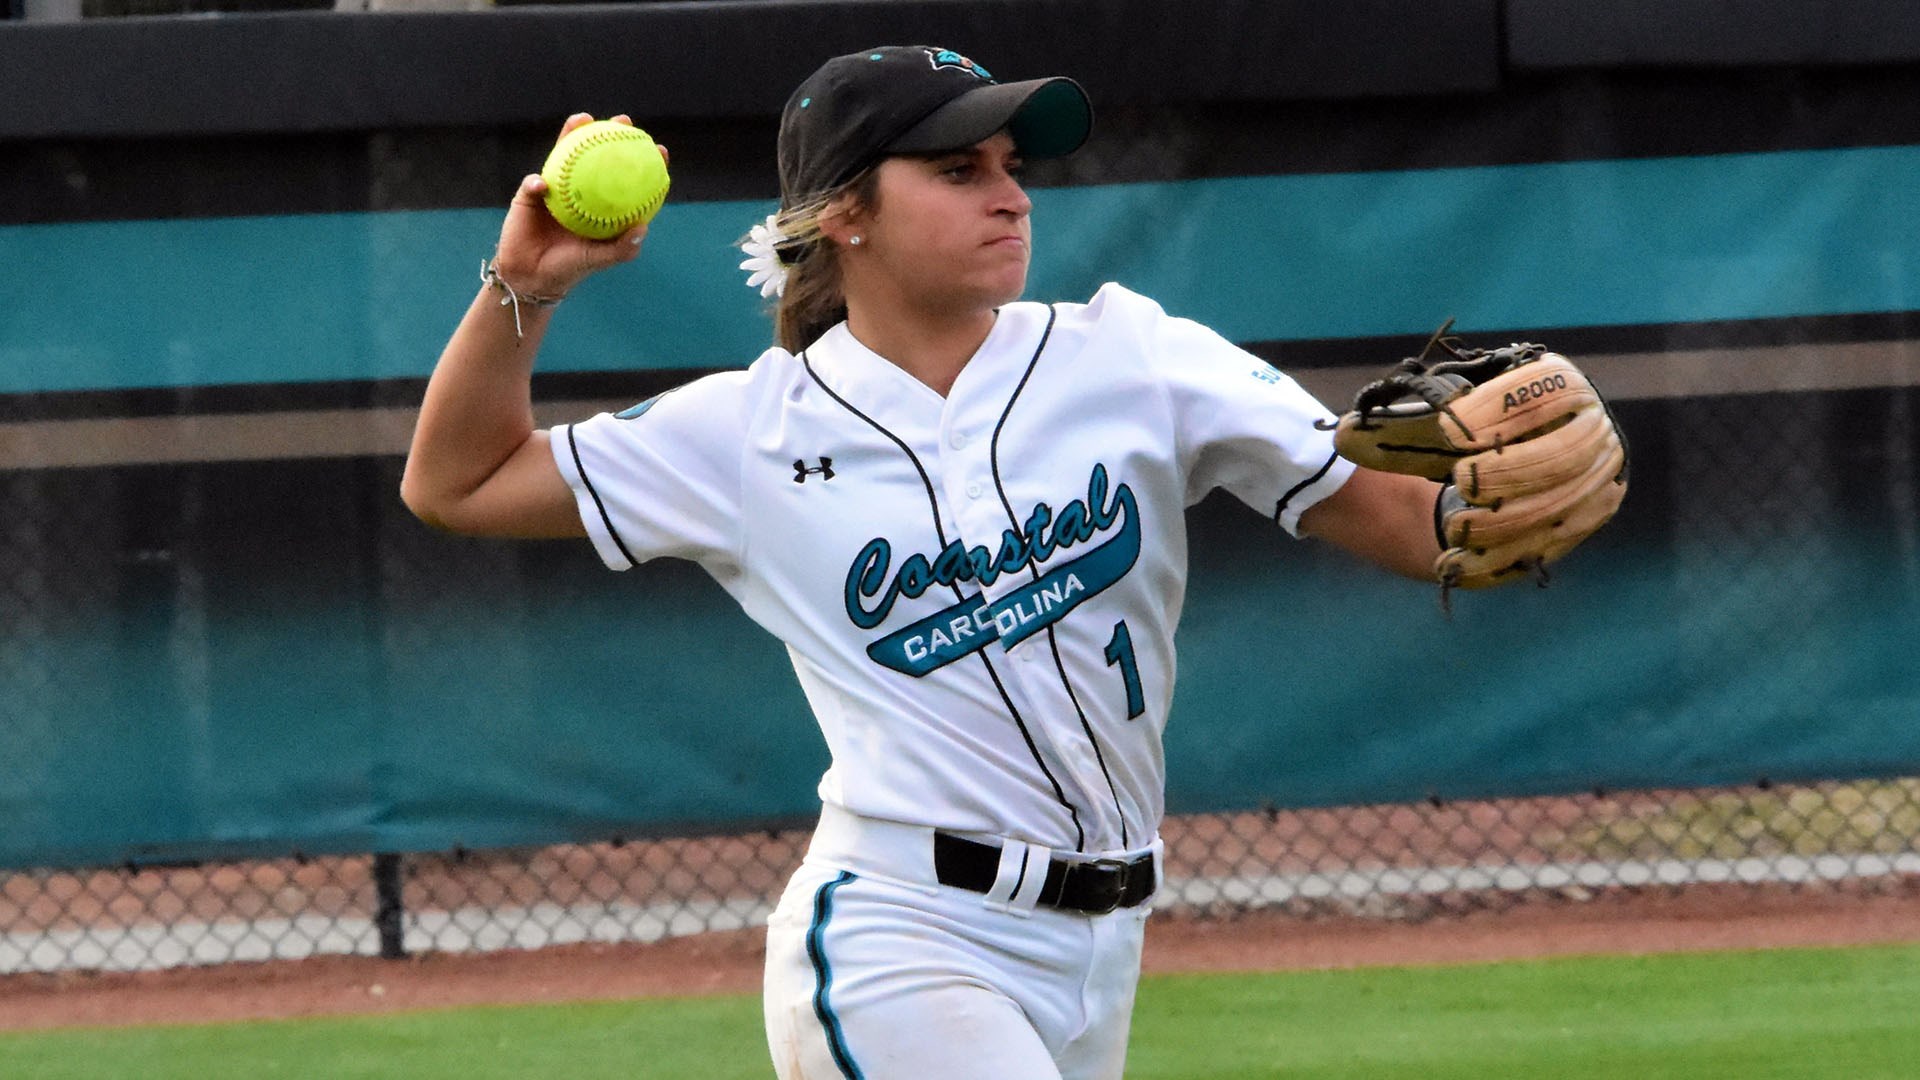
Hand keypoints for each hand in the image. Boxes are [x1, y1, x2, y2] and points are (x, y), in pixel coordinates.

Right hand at [488, 113, 668, 297]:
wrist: (531, 277)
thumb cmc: (570, 268)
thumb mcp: (599, 259)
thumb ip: (622, 248)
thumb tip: (643, 227)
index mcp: (600, 204)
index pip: (625, 178)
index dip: (643, 161)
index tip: (659, 150)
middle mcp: (580, 190)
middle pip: (596, 155)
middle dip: (610, 132)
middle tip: (624, 121)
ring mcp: (555, 188)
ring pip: (564, 155)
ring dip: (572, 134)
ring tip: (582, 119)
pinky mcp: (528, 194)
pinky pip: (533, 184)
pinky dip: (537, 184)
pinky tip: (543, 185)